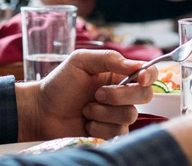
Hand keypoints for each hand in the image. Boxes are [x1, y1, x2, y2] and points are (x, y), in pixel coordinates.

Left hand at [17, 49, 156, 140]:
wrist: (42, 110)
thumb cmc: (60, 83)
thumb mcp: (81, 61)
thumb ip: (109, 58)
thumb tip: (136, 65)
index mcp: (118, 72)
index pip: (148, 73)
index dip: (149, 75)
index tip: (139, 78)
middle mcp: (122, 92)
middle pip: (144, 96)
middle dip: (120, 96)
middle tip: (97, 94)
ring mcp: (117, 113)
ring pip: (130, 115)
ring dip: (104, 112)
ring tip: (86, 108)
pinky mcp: (110, 131)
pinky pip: (118, 131)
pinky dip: (99, 127)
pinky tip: (86, 122)